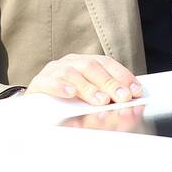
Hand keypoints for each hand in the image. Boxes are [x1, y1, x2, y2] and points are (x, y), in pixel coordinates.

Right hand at [26, 53, 142, 104]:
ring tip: (100, 100)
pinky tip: (70, 94)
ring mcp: (53, 71)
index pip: (106, 63)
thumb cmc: (67, 103)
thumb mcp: (90, 100)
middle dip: (109, 83)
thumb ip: (107, 100)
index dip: (122, 75)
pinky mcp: (39, 83)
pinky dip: (60, 87)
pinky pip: (48, 82)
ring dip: (88, 87)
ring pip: (72, 73)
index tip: (136, 90)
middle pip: (91, 66)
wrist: (35, 109)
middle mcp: (70, 62)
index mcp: (84, 63)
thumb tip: (129, 105)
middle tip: (122, 97)